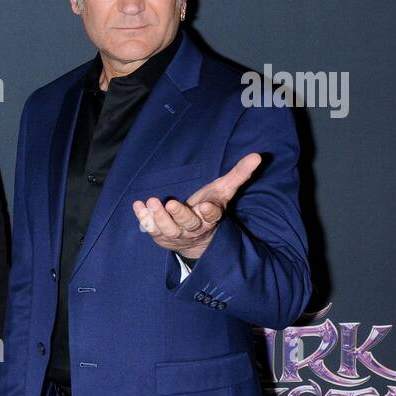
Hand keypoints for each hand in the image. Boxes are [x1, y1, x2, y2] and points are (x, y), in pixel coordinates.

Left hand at [132, 153, 260, 258]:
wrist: (193, 239)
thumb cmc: (207, 208)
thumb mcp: (222, 191)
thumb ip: (238, 174)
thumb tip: (257, 155)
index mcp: (210, 218)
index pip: (212, 216)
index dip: (209, 212)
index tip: (205, 206)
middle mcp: (193, 228)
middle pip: (188, 224)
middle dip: (179, 215)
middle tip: (170, 203)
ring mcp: (175, 234)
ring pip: (167, 229)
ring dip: (158, 216)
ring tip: (151, 201)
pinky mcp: (159, 235)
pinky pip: (150, 228)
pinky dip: (143, 218)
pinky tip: (138, 205)